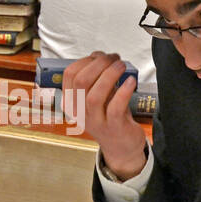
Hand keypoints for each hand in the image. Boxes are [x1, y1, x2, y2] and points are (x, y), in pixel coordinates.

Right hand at [62, 52, 147, 180]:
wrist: (121, 146)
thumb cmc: (110, 116)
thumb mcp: (99, 96)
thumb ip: (97, 77)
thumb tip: (99, 56)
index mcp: (72, 101)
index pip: (69, 75)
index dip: (86, 60)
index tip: (100, 56)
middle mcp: (80, 112)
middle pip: (81, 81)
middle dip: (99, 64)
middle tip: (114, 58)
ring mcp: (95, 121)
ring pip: (95, 95)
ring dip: (110, 75)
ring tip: (122, 66)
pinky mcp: (113, 127)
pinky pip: (115, 107)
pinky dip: (123, 91)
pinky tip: (131, 81)